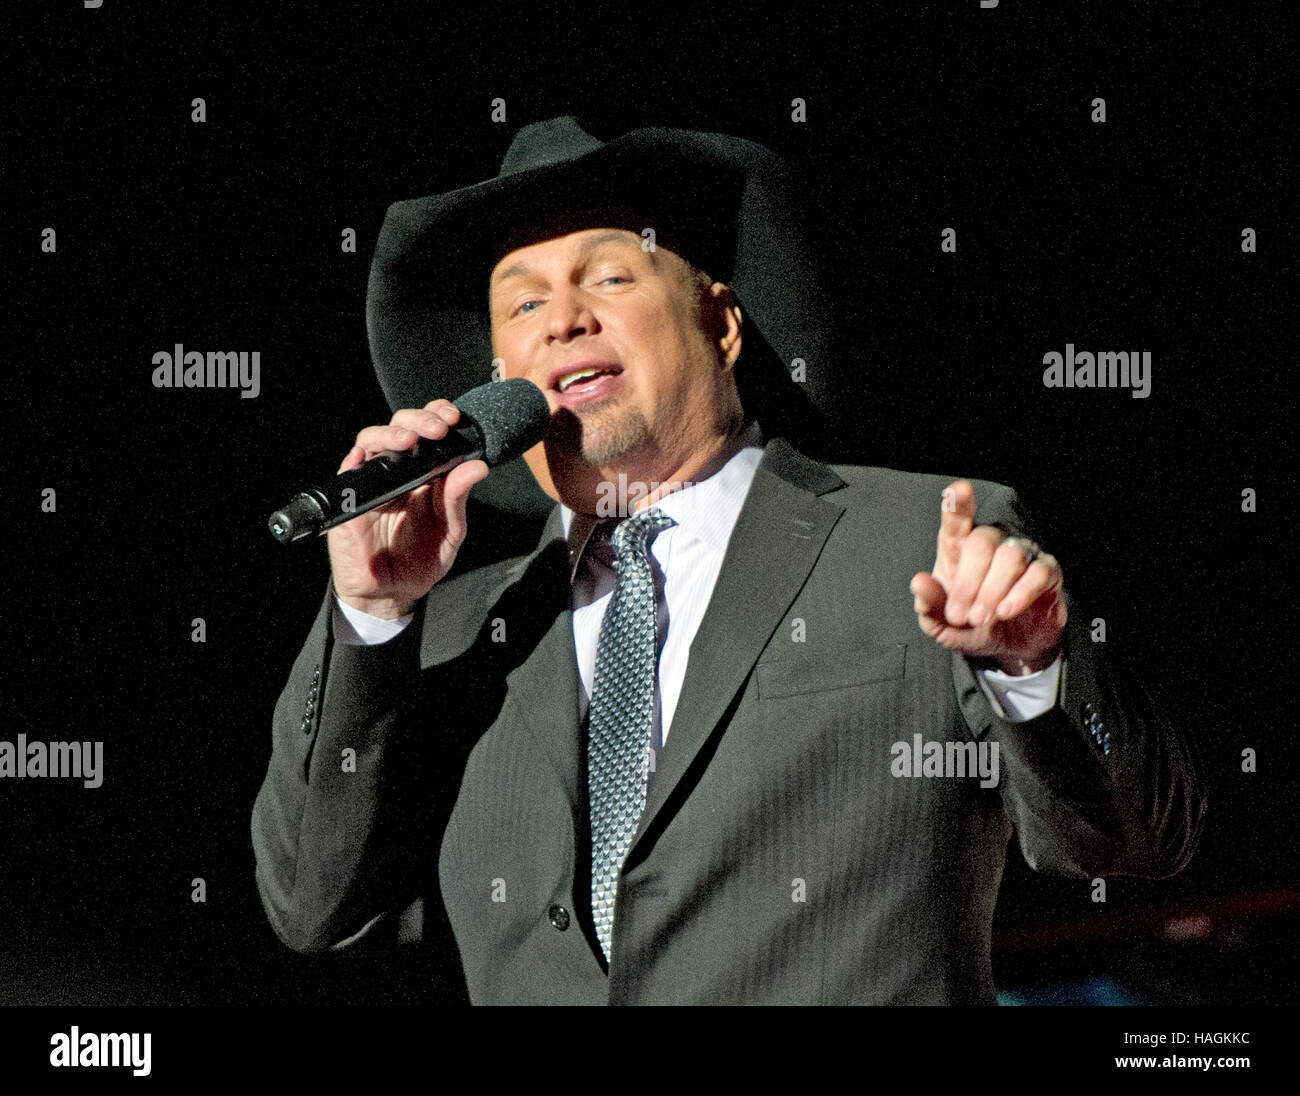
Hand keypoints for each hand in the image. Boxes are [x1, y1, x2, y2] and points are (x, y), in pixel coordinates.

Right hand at [326, 400, 489, 618]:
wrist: (392, 593)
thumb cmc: (421, 561)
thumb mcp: (450, 531)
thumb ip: (458, 499)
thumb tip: (477, 467)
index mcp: (424, 474)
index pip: (428, 432)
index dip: (437, 415)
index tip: (454, 417)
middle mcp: (397, 472)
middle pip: (401, 427)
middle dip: (419, 419)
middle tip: (438, 428)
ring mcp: (372, 482)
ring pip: (372, 440)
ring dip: (389, 434)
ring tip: (409, 441)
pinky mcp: (351, 499)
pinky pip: (349, 470)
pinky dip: (358, 459)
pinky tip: (371, 457)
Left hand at [909, 480, 1066, 674]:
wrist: (1009, 648)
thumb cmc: (972, 626)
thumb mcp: (942, 624)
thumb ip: (928, 606)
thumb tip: (919, 582)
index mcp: (959, 549)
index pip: (957, 520)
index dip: (957, 504)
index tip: (958, 490)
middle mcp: (992, 543)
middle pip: (982, 542)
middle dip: (968, 583)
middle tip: (961, 615)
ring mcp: (1022, 553)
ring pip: (1010, 556)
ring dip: (992, 591)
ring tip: (982, 618)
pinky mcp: (1048, 571)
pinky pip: (1038, 573)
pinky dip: (1021, 593)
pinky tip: (1007, 611)